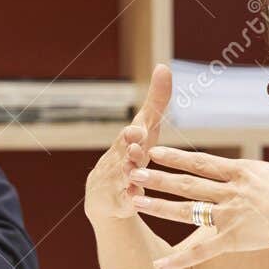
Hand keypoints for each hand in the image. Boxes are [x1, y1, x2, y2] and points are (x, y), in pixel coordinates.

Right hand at [85, 63, 171, 224]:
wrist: (105, 196)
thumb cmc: (131, 154)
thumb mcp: (146, 129)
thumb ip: (156, 101)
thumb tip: (163, 66)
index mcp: (128, 142)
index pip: (133, 133)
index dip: (135, 132)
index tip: (139, 130)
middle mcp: (118, 158)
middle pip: (123, 153)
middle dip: (129, 150)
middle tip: (134, 147)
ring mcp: (114, 180)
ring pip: (121, 177)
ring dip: (128, 174)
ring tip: (134, 172)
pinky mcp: (116, 201)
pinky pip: (123, 201)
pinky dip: (128, 199)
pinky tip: (134, 199)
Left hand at [132, 120, 268, 268]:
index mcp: (241, 174)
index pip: (202, 164)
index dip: (177, 158)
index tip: (156, 152)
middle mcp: (229, 193)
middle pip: (187, 184)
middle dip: (158, 178)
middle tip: (134, 173)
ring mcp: (228, 216)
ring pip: (187, 211)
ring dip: (159, 206)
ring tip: (134, 202)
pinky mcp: (231, 239)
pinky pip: (200, 251)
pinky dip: (178, 259)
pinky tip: (158, 263)